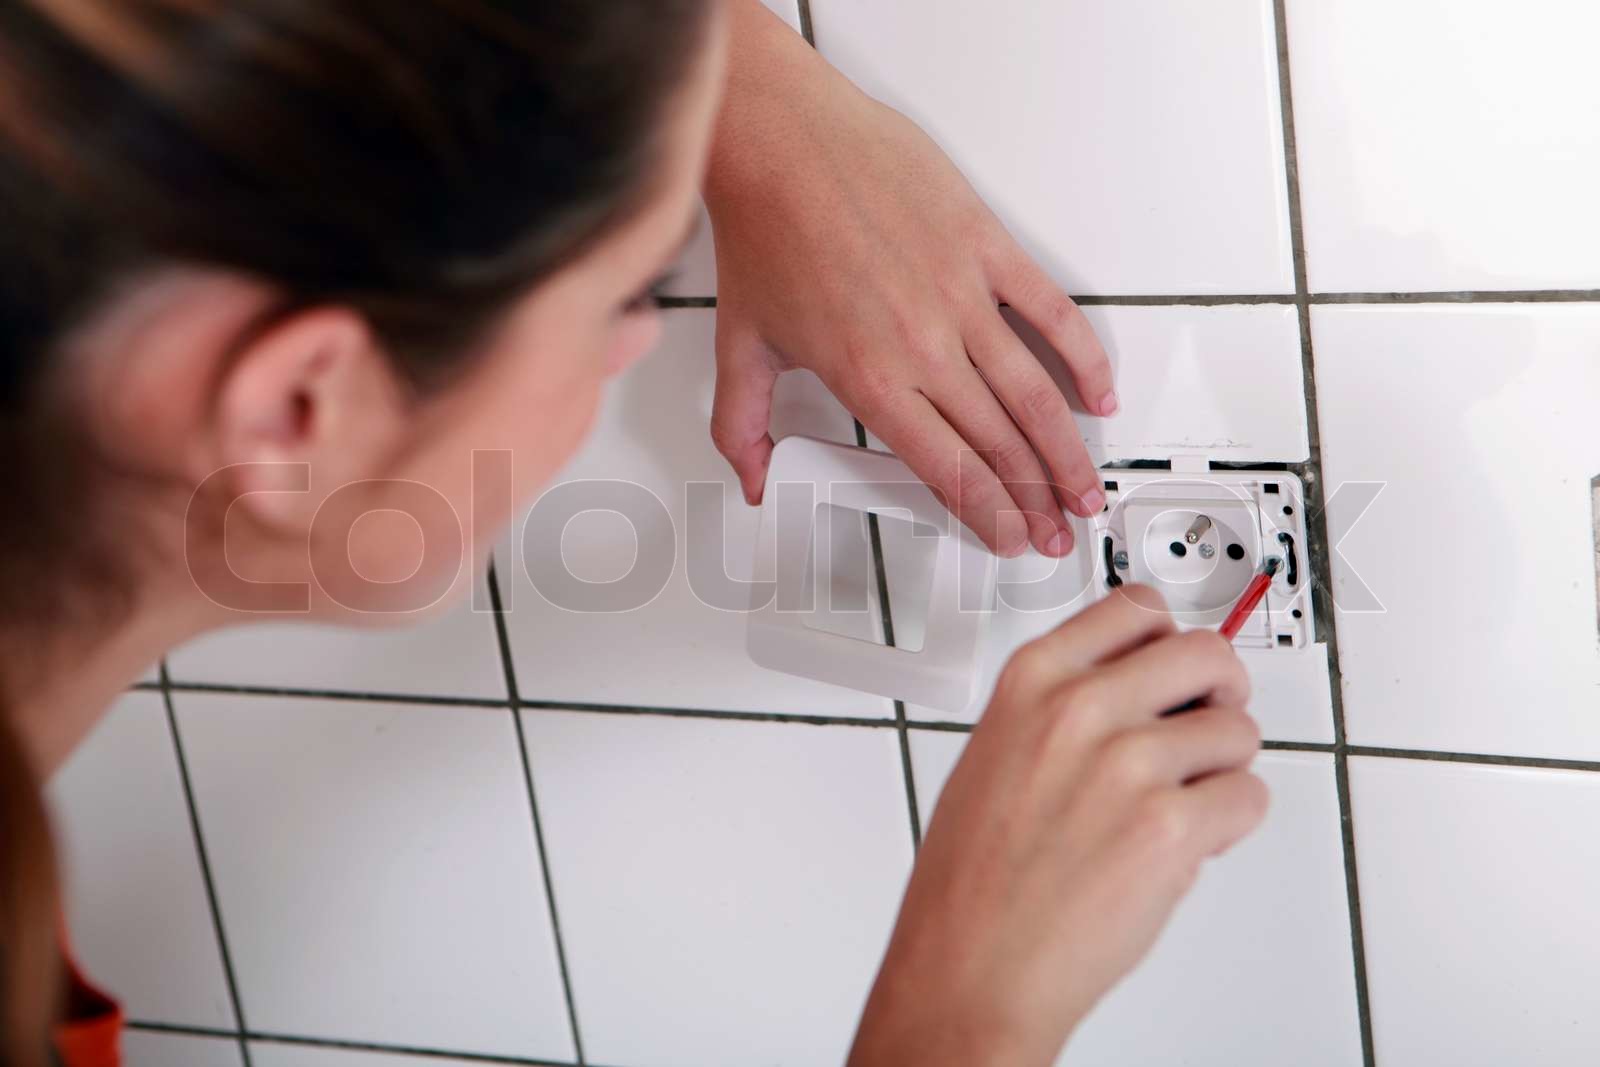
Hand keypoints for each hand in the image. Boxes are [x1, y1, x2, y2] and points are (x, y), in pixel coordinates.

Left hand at [704, 2, 1115, 558]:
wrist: (782, 142)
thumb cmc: (768, 228)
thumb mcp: (741, 344)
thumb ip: (742, 426)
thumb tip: (752, 476)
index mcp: (869, 378)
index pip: (948, 470)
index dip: (989, 516)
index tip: (1009, 538)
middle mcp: (922, 344)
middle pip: (1001, 444)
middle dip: (1038, 502)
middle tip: (1058, 531)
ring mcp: (961, 295)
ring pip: (1035, 394)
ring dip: (1067, 452)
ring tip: (1086, 487)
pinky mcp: (985, 246)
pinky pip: (1051, 313)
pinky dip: (1083, 358)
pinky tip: (1098, 393)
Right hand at [849, 586, 1266, 1066]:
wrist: (970, 967)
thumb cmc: (972, 881)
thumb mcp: (993, 754)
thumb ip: (1058, 709)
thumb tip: (1133, 692)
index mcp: (1032, 681)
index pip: (1135, 608)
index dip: (1169, 637)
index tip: (1177, 655)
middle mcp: (1082, 708)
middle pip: (1205, 654)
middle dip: (1220, 692)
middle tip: (1209, 723)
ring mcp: (1130, 763)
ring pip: (1237, 730)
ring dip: (1223, 768)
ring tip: (1181, 805)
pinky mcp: (1172, 826)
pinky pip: (1248, 797)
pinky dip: (1231, 824)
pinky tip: (1187, 844)